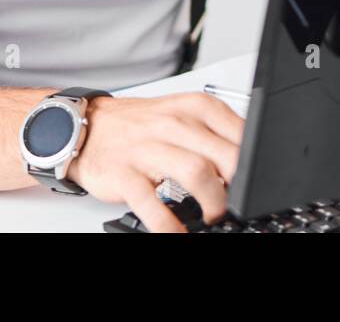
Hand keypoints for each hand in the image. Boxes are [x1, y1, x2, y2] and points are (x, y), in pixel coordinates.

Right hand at [73, 92, 244, 232]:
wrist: (85, 126)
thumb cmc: (138, 125)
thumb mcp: (181, 114)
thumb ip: (214, 132)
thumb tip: (247, 157)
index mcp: (193, 108)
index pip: (239, 130)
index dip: (253, 159)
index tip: (255, 177)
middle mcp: (173, 124)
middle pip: (225, 155)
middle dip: (240, 183)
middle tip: (239, 200)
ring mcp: (148, 148)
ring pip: (197, 173)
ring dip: (213, 202)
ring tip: (214, 215)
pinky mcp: (125, 175)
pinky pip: (153, 205)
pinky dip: (170, 225)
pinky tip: (179, 232)